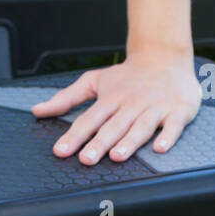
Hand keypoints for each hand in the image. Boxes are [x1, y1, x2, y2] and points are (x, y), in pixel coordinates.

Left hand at [31, 53, 199, 163]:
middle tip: (86, 159)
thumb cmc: (127, 75)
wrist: (164, 56)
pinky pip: (173, 125)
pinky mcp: (178, 110)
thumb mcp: (94, 81)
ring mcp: (155, 108)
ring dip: (129, 142)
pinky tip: (159, 149)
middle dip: (99, 143)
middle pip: (113, 126)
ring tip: (117, 155)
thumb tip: (36, 110)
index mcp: (110, 98)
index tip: (61, 151)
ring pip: (140, 127)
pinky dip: (167, 136)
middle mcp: (131, 104)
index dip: (74, 136)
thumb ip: (66, 98)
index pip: (89, 119)